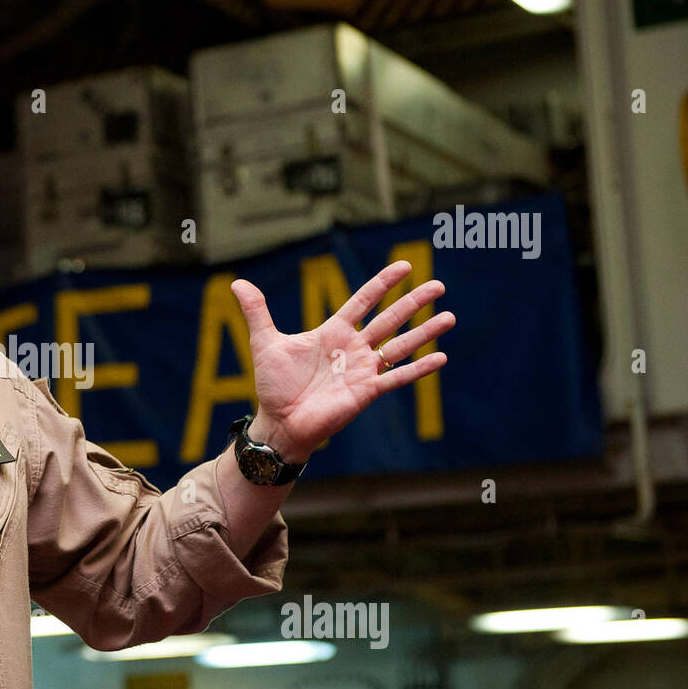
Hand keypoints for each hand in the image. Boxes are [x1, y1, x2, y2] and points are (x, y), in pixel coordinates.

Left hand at [230, 260, 454, 461]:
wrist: (279, 422)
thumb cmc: (273, 385)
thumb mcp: (264, 342)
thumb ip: (257, 311)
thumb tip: (237, 282)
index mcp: (333, 332)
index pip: (363, 301)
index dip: (383, 284)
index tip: (405, 266)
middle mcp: (353, 348)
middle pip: (390, 319)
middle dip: (414, 302)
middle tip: (439, 285)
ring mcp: (362, 370)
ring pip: (400, 345)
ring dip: (425, 332)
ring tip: (450, 316)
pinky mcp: (366, 392)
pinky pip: (397, 377)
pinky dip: (418, 368)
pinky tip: (441, 358)